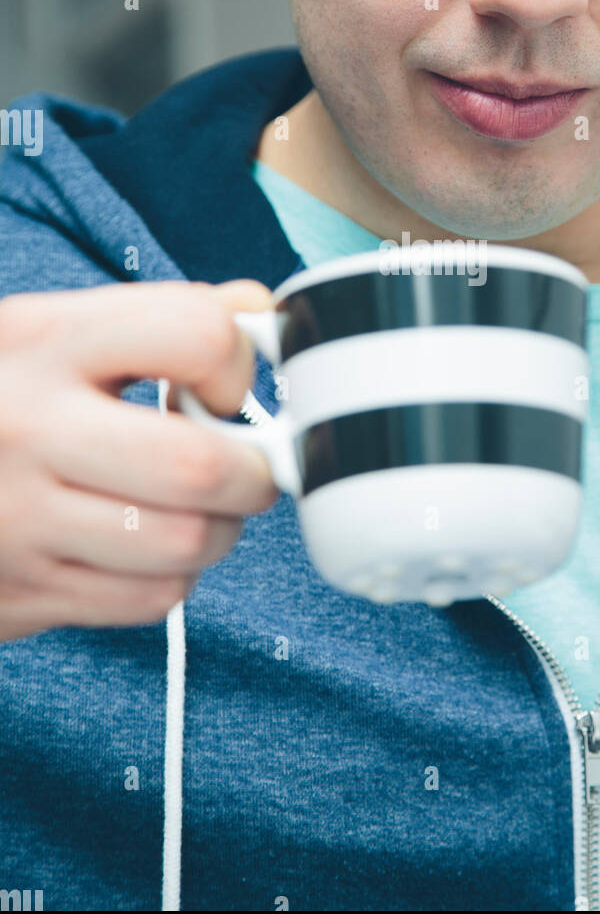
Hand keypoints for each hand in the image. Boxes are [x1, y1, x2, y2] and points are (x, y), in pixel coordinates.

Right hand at [0, 279, 279, 641]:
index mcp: (44, 340)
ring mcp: (20, 519)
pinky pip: (151, 599)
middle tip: (244, 463)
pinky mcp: (23, 593)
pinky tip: (145, 546)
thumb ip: (162, 316)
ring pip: (187, 542)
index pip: (194, 333)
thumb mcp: (55, 331)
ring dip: (220, 528)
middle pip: (199, 465)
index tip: (223, 385)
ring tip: (196, 505)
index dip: (235, 362)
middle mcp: (28, 428)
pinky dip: (173, 576)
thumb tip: (262, 314)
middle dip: (253, 469)